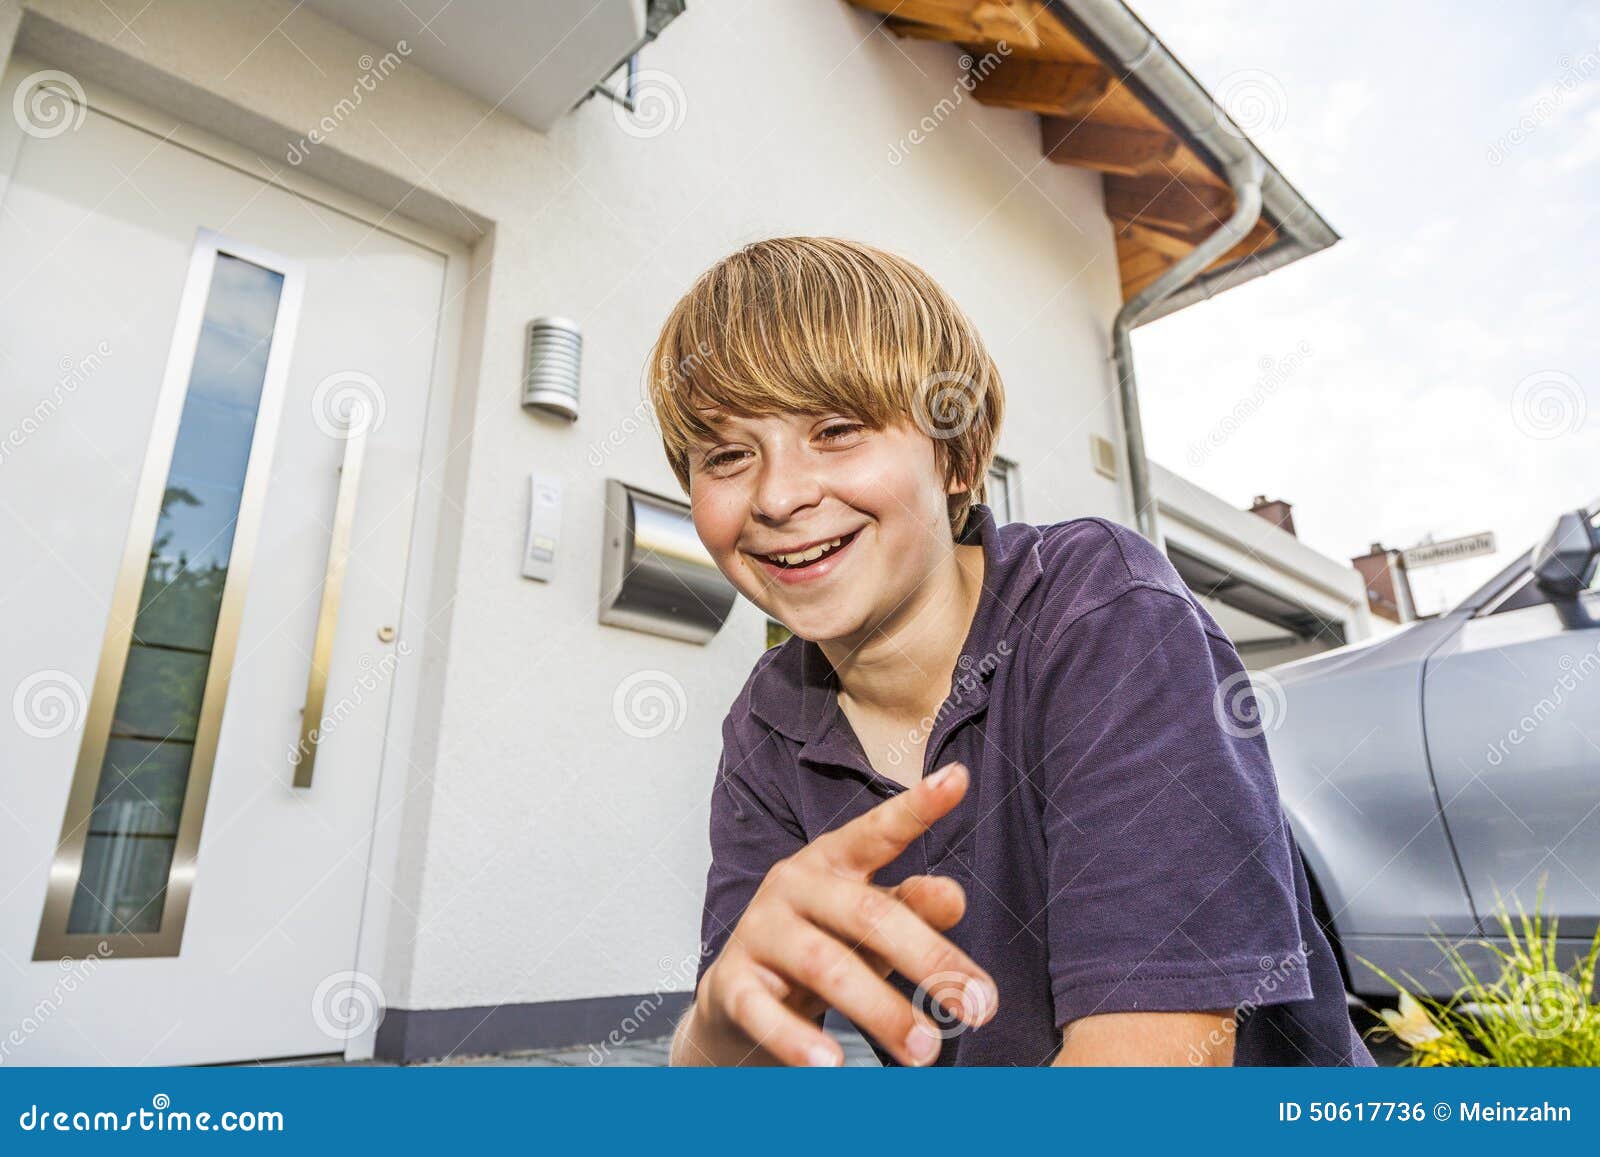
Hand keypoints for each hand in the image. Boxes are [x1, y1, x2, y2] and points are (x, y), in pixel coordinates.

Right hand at [691, 762, 997, 1065]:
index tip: (958, 778)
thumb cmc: (824, 947)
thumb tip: (953, 895)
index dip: (917, 805)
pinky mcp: (733, 984)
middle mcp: (793, 885)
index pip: (877, 830)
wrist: (741, 1001)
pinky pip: (766, 1013)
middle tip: (979, 1006)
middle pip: (868, 913)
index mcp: (832, 860)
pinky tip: (834, 1066)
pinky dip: (800, 1042)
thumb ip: (912, 906)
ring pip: (827, 966)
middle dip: (931, 960)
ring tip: (927, 1051)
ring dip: (883, 1011)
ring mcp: (759, 932)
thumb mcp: (873, 923)